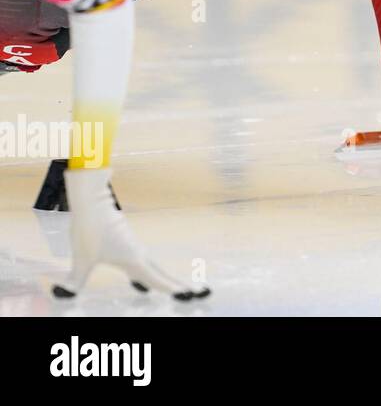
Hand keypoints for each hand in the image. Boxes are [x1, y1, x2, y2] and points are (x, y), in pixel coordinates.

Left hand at [54, 168, 207, 300]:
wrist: (93, 202)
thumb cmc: (89, 229)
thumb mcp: (81, 258)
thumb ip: (74, 280)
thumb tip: (61, 294)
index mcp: (134, 261)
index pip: (157, 281)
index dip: (174, 290)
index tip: (192, 297)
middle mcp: (140, 256)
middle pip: (164, 275)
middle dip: (180, 286)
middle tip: (201, 294)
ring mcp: (136, 250)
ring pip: (156, 270)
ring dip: (167, 282)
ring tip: (177, 292)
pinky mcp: (128, 246)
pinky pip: (145, 266)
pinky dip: (151, 277)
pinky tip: (141, 285)